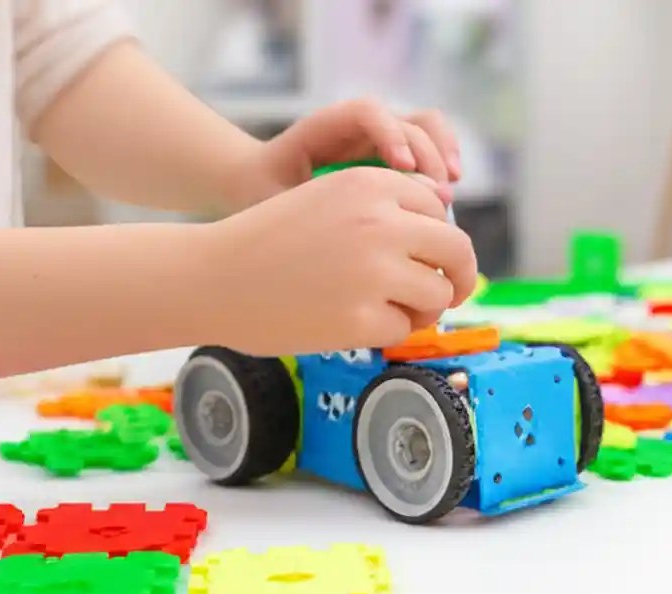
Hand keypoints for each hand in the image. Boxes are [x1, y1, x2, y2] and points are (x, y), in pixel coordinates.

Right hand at [196, 167, 476, 356]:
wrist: (211, 277)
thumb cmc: (269, 242)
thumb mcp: (329, 200)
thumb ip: (384, 209)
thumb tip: (446, 234)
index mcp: (371, 184)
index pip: (439, 209)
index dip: (438, 237)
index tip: (431, 255)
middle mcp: (380, 222)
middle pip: (457, 250)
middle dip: (461, 275)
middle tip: (452, 291)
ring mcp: (374, 272)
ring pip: (439, 293)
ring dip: (425, 307)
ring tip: (392, 310)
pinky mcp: (362, 319)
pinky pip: (406, 328)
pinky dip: (389, 331)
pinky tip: (356, 324)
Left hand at [229, 98, 462, 210]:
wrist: (259, 188)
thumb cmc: (261, 195)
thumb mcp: (273, 201)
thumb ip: (308, 207)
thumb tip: (356, 218)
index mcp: (326, 127)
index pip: (368, 112)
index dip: (391, 135)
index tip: (403, 169)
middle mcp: (360, 128)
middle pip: (406, 120)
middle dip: (426, 154)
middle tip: (436, 195)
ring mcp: (383, 140)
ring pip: (427, 128)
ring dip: (444, 154)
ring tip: (449, 190)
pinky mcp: (396, 159)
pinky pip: (432, 151)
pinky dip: (445, 166)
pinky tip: (448, 196)